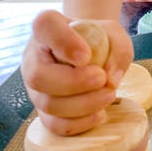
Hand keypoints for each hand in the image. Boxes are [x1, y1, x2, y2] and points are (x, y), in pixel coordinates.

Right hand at [21, 9, 133, 134]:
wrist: (89, 52)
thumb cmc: (98, 39)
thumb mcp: (114, 33)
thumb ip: (118, 48)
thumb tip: (111, 79)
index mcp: (46, 27)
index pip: (45, 26)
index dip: (64, 42)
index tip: (87, 56)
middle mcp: (33, 56)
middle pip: (38, 76)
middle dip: (74, 83)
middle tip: (102, 78)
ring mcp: (34, 87)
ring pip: (47, 104)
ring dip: (83, 104)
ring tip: (109, 94)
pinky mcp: (43, 110)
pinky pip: (53, 124)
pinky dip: (79, 123)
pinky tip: (99, 113)